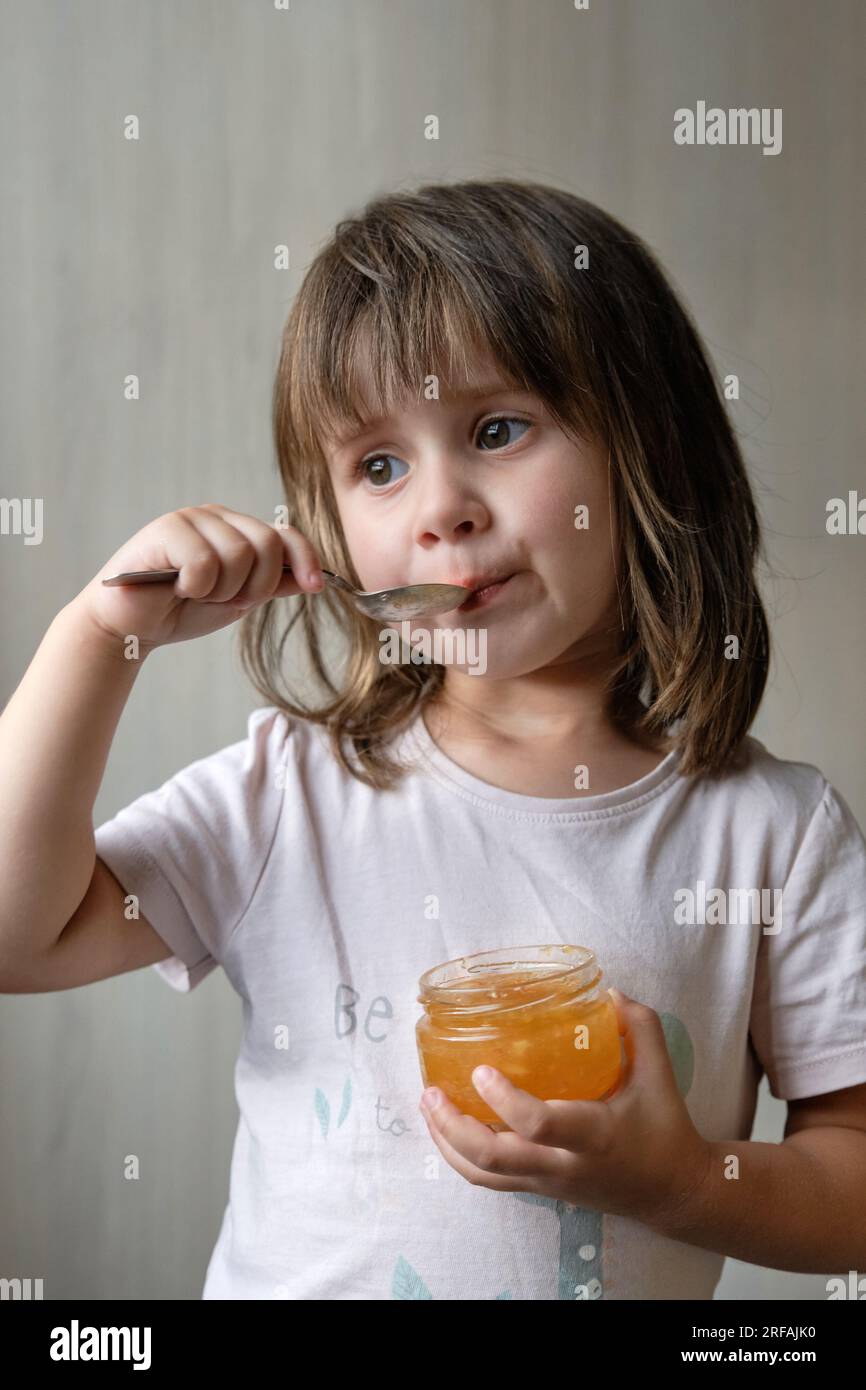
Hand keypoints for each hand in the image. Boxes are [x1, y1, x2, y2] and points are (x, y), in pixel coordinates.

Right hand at [75, 503, 323, 653]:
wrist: (132, 627)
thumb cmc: (180, 611)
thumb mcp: (237, 600)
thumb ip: (271, 585)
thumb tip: (313, 578)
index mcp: (238, 531)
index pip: (285, 535)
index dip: (306, 559)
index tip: (316, 587)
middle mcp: (218, 518)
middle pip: (268, 543)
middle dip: (255, 585)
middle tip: (225, 599)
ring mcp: (192, 519)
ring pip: (239, 554)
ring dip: (221, 589)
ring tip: (196, 594)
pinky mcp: (167, 529)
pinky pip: (205, 561)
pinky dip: (196, 586)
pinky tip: (177, 588)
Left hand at [419, 987, 711, 1229]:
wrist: (672, 1192)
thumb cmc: (665, 1127)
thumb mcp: (660, 1073)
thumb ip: (639, 1027)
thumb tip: (609, 992)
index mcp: (593, 1134)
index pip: (538, 1125)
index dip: (504, 1100)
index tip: (481, 1069)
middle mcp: (563, 1164)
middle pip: (493, 1160)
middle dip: (453, 1126)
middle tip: (431, 1091)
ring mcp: (547, 1183)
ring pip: (483, 1177)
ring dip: (447, 1143)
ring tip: (427, 1105)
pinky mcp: (540, 1190)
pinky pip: (491, 1181)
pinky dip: (461, 1156)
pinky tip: (448, 1127)